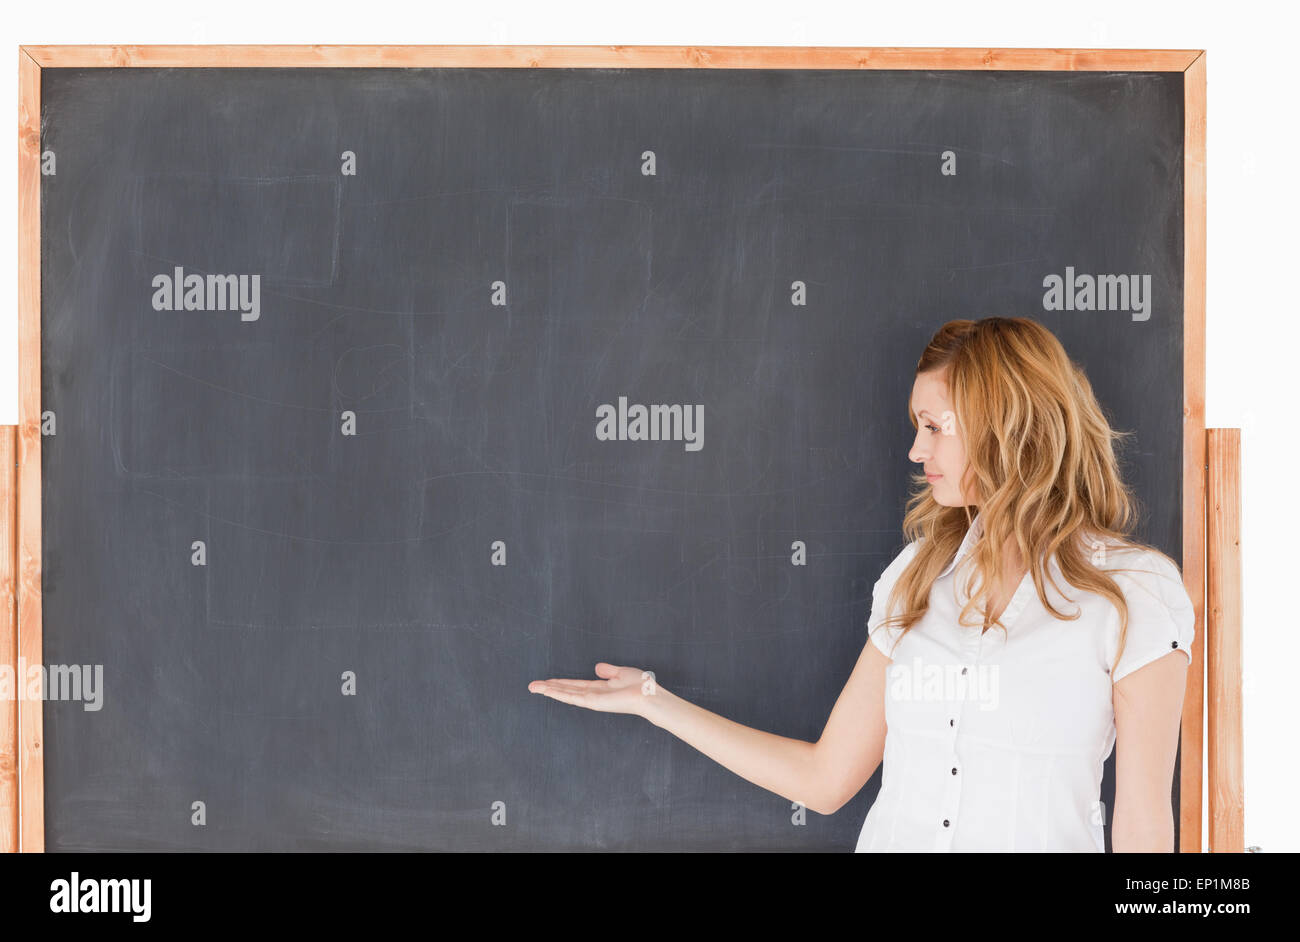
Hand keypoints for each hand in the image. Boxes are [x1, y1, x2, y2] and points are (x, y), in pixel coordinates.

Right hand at [528, 662, 661, 717]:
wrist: (647, 695)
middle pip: (566, 690)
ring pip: (565, 694)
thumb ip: (608, 670)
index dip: (560, 683)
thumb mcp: (621, 672)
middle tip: (532, 686)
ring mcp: (591, 700)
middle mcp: (592, 695)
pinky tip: (547, 690)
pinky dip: (558, 693)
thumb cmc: (639, 686)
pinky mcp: (592, 702)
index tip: (547, 681)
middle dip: (549, 687)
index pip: (575, 685)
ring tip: (533, 687)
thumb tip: (597, 667)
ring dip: (548, 690)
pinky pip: (572, 696)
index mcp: (599, 688)